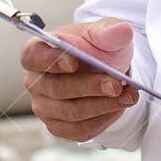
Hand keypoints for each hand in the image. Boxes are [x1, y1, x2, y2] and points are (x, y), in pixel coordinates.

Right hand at [20, 17, 139, 142]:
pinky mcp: (59, 127)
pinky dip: (103, 119)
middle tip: (116, 84)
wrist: (104, 70)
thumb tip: (122, 31)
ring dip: (102, 105)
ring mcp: (44, 107)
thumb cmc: (95, 48)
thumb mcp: (103, 33)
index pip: (33, 57)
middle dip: (90, 86)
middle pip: (56, 88)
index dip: (51, 60)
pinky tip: (118, 106)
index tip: (74, 62)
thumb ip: (109, 30)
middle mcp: (35, 81)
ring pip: (71, 112)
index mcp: (37, 51)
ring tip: (128, 95)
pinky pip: (80, 130)